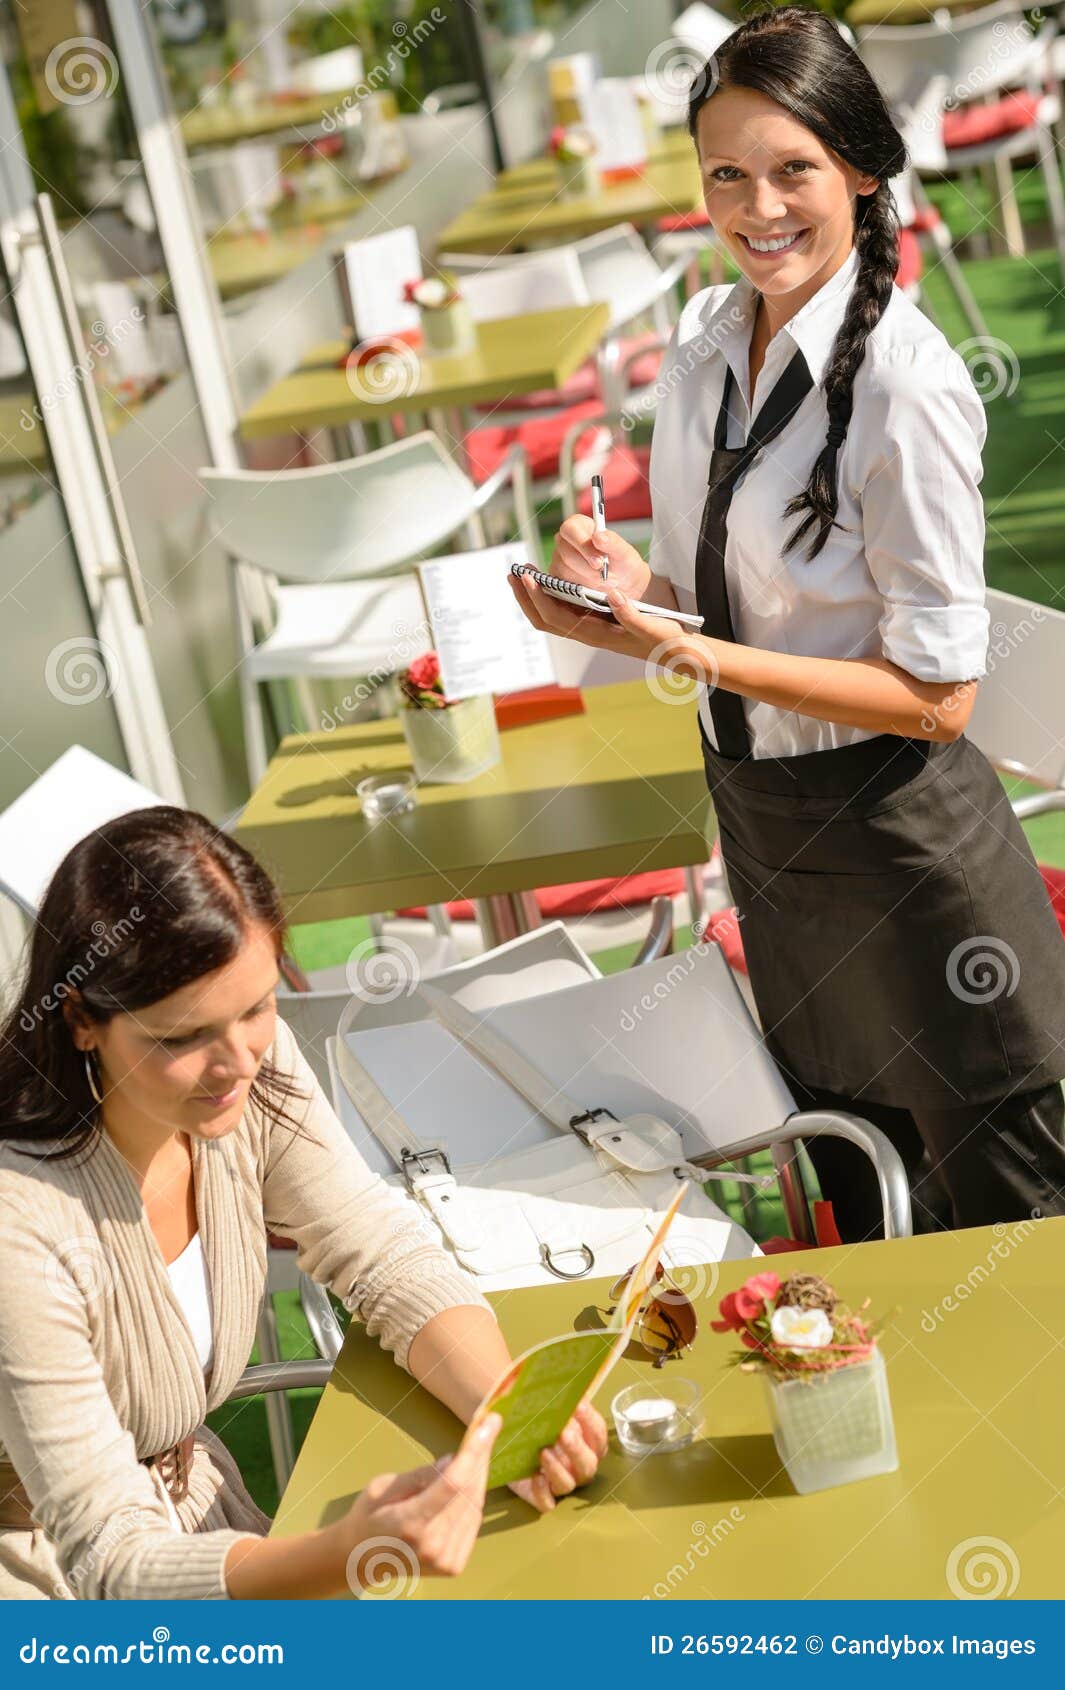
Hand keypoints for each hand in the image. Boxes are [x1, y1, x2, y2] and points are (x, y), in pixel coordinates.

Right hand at [340, 1412, 501, 1586]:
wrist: (361, 1560)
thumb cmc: (367, 1517)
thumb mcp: (382, 1487)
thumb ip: (420, 1475)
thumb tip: (454, 1460)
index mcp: (411, 1524)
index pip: (452, 1484)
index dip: (474, 1452)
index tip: (489, 1423)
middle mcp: (433, 1546)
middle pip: (469, 1492)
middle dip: (481, 1455)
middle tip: (488, 1425)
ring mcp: (446, 1560)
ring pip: (475, 1505)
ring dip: (478, 1474)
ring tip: (476, 1450)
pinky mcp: (454, 1565)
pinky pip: (473, 1520)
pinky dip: (473, 1496)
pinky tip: (467, 1481)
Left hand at [507, 1399, 608, 1513]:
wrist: (508, 1437)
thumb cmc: (534, 1418)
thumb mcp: (544, 1402)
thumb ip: (554, 1395)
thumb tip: (559, 1383)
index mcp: (586, 1442)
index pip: (598, 1434)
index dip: (590, 1421)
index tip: (577, 1405)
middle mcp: (577, 1465)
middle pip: (588, 1464)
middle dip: (576, 1447)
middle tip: (563, 1432)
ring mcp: (559, 1481)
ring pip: (568, 1483)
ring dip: (558, 1467)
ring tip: (544, 1451)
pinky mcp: (539, 1494)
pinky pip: (546, 1502)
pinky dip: (542, 1492)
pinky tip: (535, 1476)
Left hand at [509, 566, 698, 669]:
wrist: (674, 654)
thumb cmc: (664, 641)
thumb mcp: (654, 628)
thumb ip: (632, 614)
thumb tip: (611, 594)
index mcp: (596, 635)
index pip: (557, 618)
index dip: (538, 598)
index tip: (528, 576)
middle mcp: (586, 634)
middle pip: (544, 618)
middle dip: (526, 596)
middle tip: (512, 571)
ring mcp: (587, 629)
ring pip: (550, 615)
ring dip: (533, 595)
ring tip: (522, 573)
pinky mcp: (592, 622)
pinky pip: (562, 610)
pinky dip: (548, 595)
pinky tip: (545, 581)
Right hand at [550, 513, 651, 598]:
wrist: (623, 586)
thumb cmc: (622, 564)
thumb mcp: (624, 553)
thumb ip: (613, 543)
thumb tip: (598, 537)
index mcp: (579, 526)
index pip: (570, 529)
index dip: (583, 544)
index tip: (600, 561)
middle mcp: (565, 541)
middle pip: (567, 553)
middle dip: (588, 568)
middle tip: (606, 576)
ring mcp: (559, 560)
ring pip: (565, 571)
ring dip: (588, 580)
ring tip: (605, 581)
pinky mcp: (558, 579)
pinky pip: (565, 585)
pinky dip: (583, 588)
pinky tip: (596, 588)